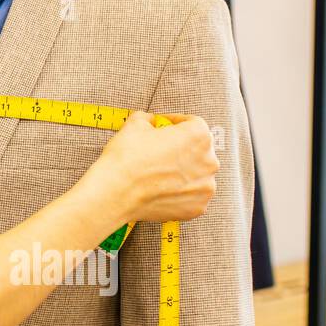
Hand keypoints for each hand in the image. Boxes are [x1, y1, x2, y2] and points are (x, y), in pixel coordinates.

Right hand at [81, 111, 217, 225]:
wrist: (116, 192)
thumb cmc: (126, 159)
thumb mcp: (134, 124)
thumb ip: (149, 119)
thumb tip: (150, 122)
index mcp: (199, 135)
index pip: (193, 123)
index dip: (176, 123)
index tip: (165, 127)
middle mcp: (209, 161)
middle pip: (198, 150)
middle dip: (182, 148)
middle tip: (160, 151)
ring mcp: (205, 186)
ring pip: (197, 174)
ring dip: (183, 171)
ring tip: (160, 172)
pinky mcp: (198, 206)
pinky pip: (193, 195)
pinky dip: (181, 191)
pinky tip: (162, 188)